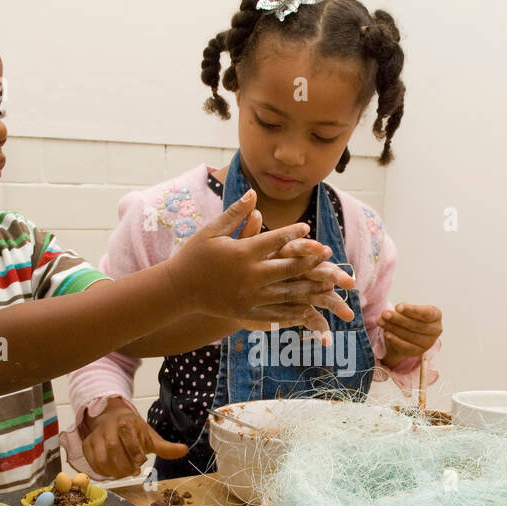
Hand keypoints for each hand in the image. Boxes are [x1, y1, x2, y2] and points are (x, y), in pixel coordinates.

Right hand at [83, 400, 187, 478]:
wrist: (111, 420)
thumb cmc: (133, 431)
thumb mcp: (150, 437)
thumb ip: (165, 447)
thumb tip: (184, 450)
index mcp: (126, 422)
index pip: (127, 433)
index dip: (133, 449)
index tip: (140, 460)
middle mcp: (108, 427)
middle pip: (113, 448)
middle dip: (125, 464)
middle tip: (134, 471)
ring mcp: (95, 436)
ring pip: (101, 458)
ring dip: (114, 471)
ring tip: (124, 473)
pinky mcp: (86, 446)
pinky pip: (92, 463)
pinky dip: (103, 472)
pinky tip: (114, 473)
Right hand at [165, 190, 345, 325]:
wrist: (178, 289)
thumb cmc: (194, 256)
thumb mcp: (212, 230)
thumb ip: (235, 213)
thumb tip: (253, 193)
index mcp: (242, 252)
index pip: (275, 240)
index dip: (293, 233)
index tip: (307, 229)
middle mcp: (250, 275)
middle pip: (288, 267)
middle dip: (310, 260)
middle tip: (327, 253)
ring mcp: (250, 296)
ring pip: (287, 292)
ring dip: (309, 287)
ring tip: (327, 283)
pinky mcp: (247, 311)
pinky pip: (275, 313)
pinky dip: (293, 312)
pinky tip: (307, 309)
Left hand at [232, 212, 355, 338]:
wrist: (228, 297)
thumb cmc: (232, 271)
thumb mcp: (239, 254)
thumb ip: (248, 235)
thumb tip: (254, 211)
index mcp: (284, 256)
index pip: (301, 250)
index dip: (311, 251)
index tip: (325, 250)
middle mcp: (296, 274)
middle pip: (319, 273)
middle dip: (335, 278)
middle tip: (350, 283)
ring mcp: (299, 294)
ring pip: (321, 298)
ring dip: (335, 306)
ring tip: (347, 316)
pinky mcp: (295, 312)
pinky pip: (311, 321)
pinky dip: (319, 330)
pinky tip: (326, 341)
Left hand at [379, 302, 441, 367]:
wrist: (410, 333)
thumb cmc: (411, 317)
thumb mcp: (409, 309)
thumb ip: (404, 309)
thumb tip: (396, 310)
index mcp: (436, 315)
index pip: (426, 313)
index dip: (412, 310)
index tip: (397, 307)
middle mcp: (435, 330)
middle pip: (416, 325)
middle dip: (398, 319)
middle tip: (385, 314)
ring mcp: (428, 343)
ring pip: (410, 336)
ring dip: (394, 328)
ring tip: (381, 321)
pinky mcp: (418, 352)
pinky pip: (407, 347)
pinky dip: (396, 341)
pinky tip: (387, 334)